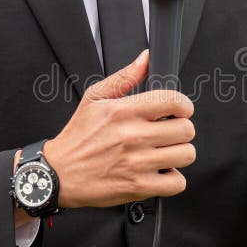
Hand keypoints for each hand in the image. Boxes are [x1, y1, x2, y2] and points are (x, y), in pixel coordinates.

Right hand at [42, 49, 195, 207]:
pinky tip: (159, 172)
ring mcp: (137, 163)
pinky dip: (172, 179)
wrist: (59, 173)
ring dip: (179, 154)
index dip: (183, 106)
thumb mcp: (95, 98)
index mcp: (124, 111)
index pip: (175, 101)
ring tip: (164, 152)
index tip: (179, 111)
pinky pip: (177, 183)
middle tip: (168, 133)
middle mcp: (133, 136)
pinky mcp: (139, 187)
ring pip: (186, 155)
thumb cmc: (78, 137)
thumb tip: (146, 59)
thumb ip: (125, 77)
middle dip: (181, 130)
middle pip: (186, 129)